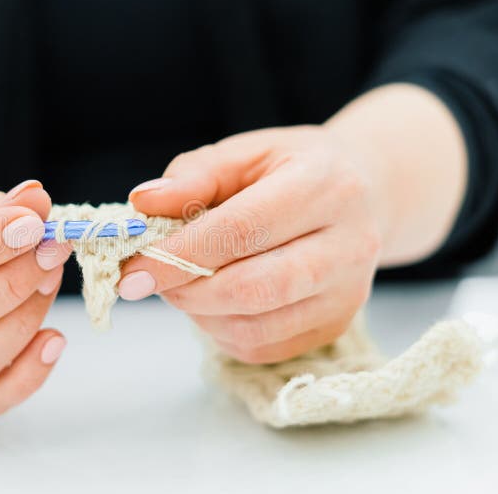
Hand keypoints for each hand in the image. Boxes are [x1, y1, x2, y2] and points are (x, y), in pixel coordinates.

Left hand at [120, 126, 381, 363]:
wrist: (365, 192)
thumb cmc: (292, 168)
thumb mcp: (246, 151)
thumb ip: (194, 174)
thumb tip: (143, 205)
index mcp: (325, 186)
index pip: (241, 229)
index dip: (180, 254)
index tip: (132, 269)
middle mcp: (349, 243)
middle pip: (254, 287)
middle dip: (185, 290)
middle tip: (147, 281)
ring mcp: (348, 292)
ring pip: (257, 327)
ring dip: (200, 314)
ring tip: (182, 285)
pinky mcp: (337, 324)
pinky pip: (264, 347)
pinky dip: (222, 332)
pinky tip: (212, 303)